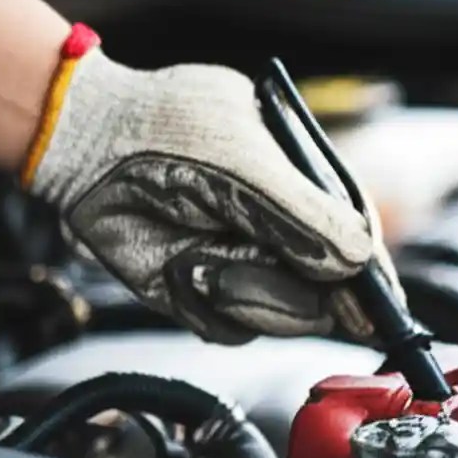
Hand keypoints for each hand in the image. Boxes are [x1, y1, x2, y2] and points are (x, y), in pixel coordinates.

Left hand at [23, 48, 403, 344]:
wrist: (84, 146)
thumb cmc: (165, 128)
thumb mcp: (246, 162)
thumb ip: (305, 214)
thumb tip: (358, 260)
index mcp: (311, 190)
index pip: (358, 241)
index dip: (372, 280)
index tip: (373, 308)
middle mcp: (287, 232)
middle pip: (329, 294)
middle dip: (293, 292)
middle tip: (254, 263)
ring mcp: (251, 265)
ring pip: (283, 318)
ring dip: (243, 295)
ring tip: (200, 259)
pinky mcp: (210, 294)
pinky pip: (230, 328)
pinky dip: (202, 304)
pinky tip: (180, 264)